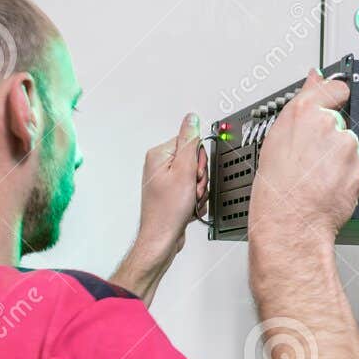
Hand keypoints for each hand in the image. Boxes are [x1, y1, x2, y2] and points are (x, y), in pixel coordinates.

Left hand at [111, 113, 206, 302]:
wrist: (162, 239)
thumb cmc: (167, 211)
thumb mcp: (183, 172)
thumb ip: (189, 142)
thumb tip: (191, 119)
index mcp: (159, 154)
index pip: (191, 143)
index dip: (198, 161)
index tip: (193, 174)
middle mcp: (159, 165)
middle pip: (194, 160)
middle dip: (199, 177)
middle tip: (191, 189)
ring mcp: (165, 180)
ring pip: (195, 176)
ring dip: (198, 190)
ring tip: (189, 200)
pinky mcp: (171, 193)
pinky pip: (192, 189)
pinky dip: (195, 199)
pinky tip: (188, 207)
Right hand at [248, 70, 358, 254]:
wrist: (291, 222)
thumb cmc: (277, 187)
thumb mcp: (277, 136)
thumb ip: (304, 100)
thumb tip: (315, 77)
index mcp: (303, 112)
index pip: (334, 88)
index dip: (335, 96)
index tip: (335, 98)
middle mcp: (328, 125)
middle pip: (339, 123)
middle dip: (330, 138)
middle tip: (310, 160)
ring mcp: (346, 146)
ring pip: (347, 146)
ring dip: (337, 159)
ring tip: (316, 177)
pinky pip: (356, 166)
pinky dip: (346, 175)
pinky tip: (327, 186)